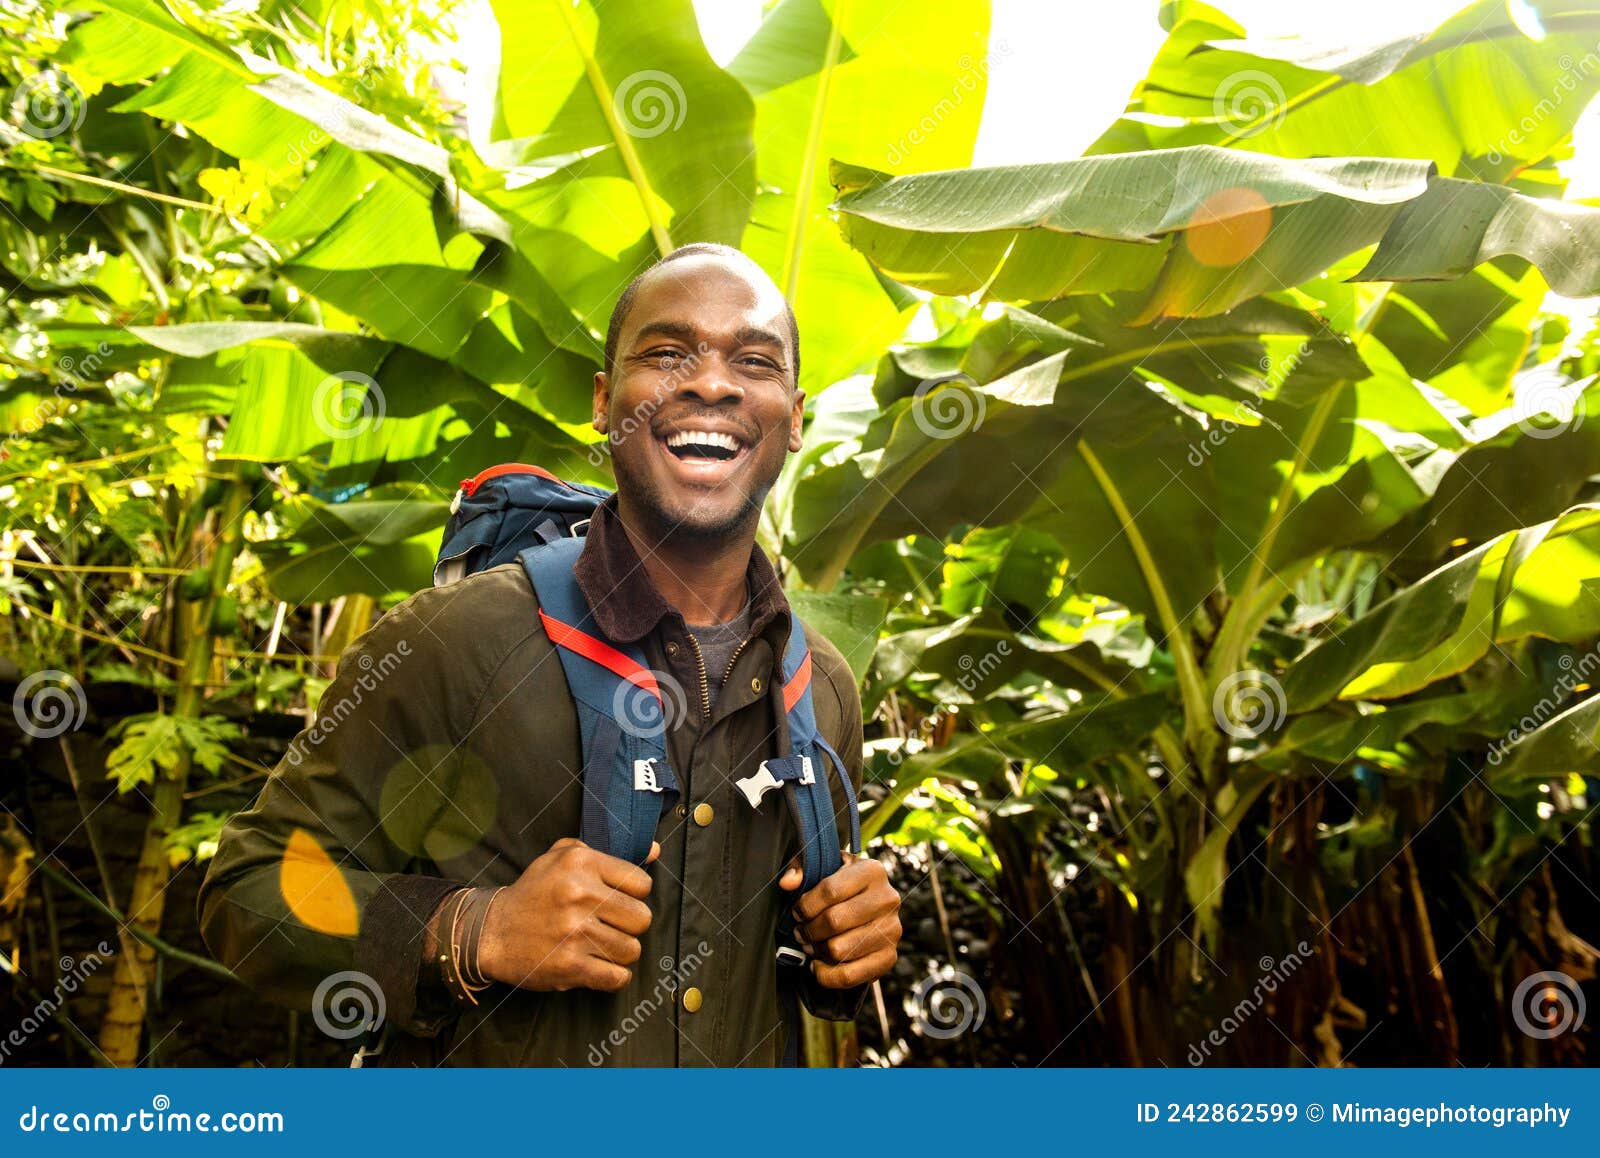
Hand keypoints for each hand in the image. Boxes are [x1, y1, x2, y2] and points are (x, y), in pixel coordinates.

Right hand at [478, 837, 656, 992]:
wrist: (493, 931)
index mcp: (580, 863)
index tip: (617, 900)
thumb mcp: (562, 857)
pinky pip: (618, 977)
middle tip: (609, 925)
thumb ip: (609, 851)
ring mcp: (574, 932)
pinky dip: (613, 976)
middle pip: (642, 918)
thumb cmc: (535, 892)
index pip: (641, 884)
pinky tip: (598, 966)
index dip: (633, 895)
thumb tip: (656, 851)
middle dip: (629, 925)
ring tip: (599, 945)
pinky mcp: (570, 966)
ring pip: (632, 950)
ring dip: (620, 952)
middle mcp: (579, 894)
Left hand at [780, 855, 900, 988]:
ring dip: (817, 950)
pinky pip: (849, 976)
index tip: (797, 912)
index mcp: (872, 871)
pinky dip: (826, 975)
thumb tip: (787, 883)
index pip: (830, 891)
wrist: (868, 908)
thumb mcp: (822, 867)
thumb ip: (800, 867)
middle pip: (834, 921)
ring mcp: (891, 930)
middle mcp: (887, 899)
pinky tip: (819, 964)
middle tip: (801, 931)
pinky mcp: (889, 957)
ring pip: (838, 949)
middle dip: (809, 930)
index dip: (805, 906)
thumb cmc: (840, 886)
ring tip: (811, 944)